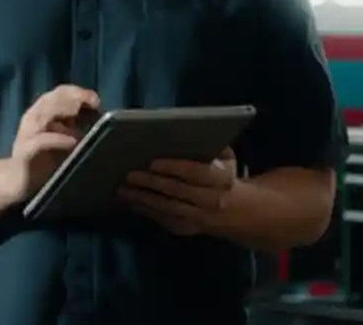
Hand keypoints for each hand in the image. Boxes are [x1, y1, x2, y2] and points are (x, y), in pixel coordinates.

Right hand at [9, 85, 100, 199]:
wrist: (18, 181)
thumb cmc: (44, 157)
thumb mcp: (62, 136)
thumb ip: (74, 124)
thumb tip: (96, 115)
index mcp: (42, 111)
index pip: (59, 92)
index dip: (78, 92)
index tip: (96, 100)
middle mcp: (33, 118)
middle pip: (52, 98)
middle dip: (74, 97)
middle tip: (93, 103)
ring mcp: (27, 133)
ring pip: (44, 114)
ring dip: (63, 110)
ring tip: (79, 111)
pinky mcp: (25, 150)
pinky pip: (41, 141)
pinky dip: (57, 138)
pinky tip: (72, 140)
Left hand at [118, 147, 237, 235]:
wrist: (239, 211)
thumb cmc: (225, 176)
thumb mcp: (226, 159)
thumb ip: (210, 146)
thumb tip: (183, 134)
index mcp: (222, 179)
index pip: (196, 173)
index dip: (173, 168)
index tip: (152, 162)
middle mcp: (212, 200)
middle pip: (177, 191)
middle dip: (152, 183)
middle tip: (130, 175)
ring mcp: (199, 218)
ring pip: (168, 209)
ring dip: (143, 199)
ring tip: (123, 190)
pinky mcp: (188, 229)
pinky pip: (164, 220)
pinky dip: (146, 211)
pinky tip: (130, 202)